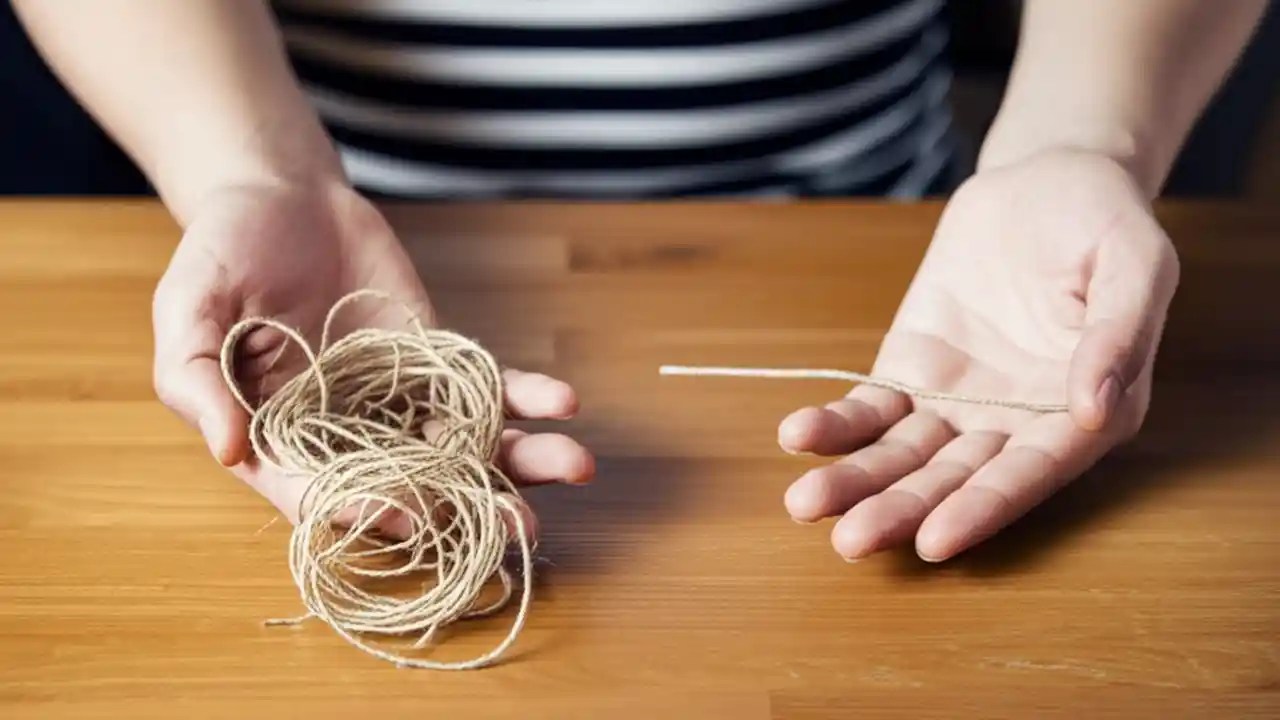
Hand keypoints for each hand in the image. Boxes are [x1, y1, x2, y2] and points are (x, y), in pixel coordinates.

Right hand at [152, 180, 593, 534]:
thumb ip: (196, 378)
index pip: (324, 490)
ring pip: (461, 443)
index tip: (414, 521)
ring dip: (518, 459)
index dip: (368, 508)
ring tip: (573, 468)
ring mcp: (397, 397)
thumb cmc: (221, 250)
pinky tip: (563, 402)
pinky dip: (524, 395)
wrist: (282, 192)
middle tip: (522, 527)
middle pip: (411, 482)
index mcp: (279, 439)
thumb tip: (227, 452)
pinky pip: (485, 385)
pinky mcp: (436, 358)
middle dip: (469, 504)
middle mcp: (344, 432)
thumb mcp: (187, 307)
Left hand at [778, 150, 1178, 561]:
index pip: (1029, 473)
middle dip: (901, 511)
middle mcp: (1015, 425)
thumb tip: (1096, 407)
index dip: (984, 508)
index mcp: (1083, 416)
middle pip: (953, 480)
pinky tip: (798, 434)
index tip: (936, 541)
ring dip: (855, 482)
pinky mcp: (911, 372)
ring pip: (902, 456)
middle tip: (851, 542)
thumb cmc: (1104, 223)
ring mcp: (957, 403)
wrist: (1044, 181)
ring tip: (803, 504)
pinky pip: (870, 408)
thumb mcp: (1135, 264)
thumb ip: (1119, 335)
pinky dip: (835, 425)